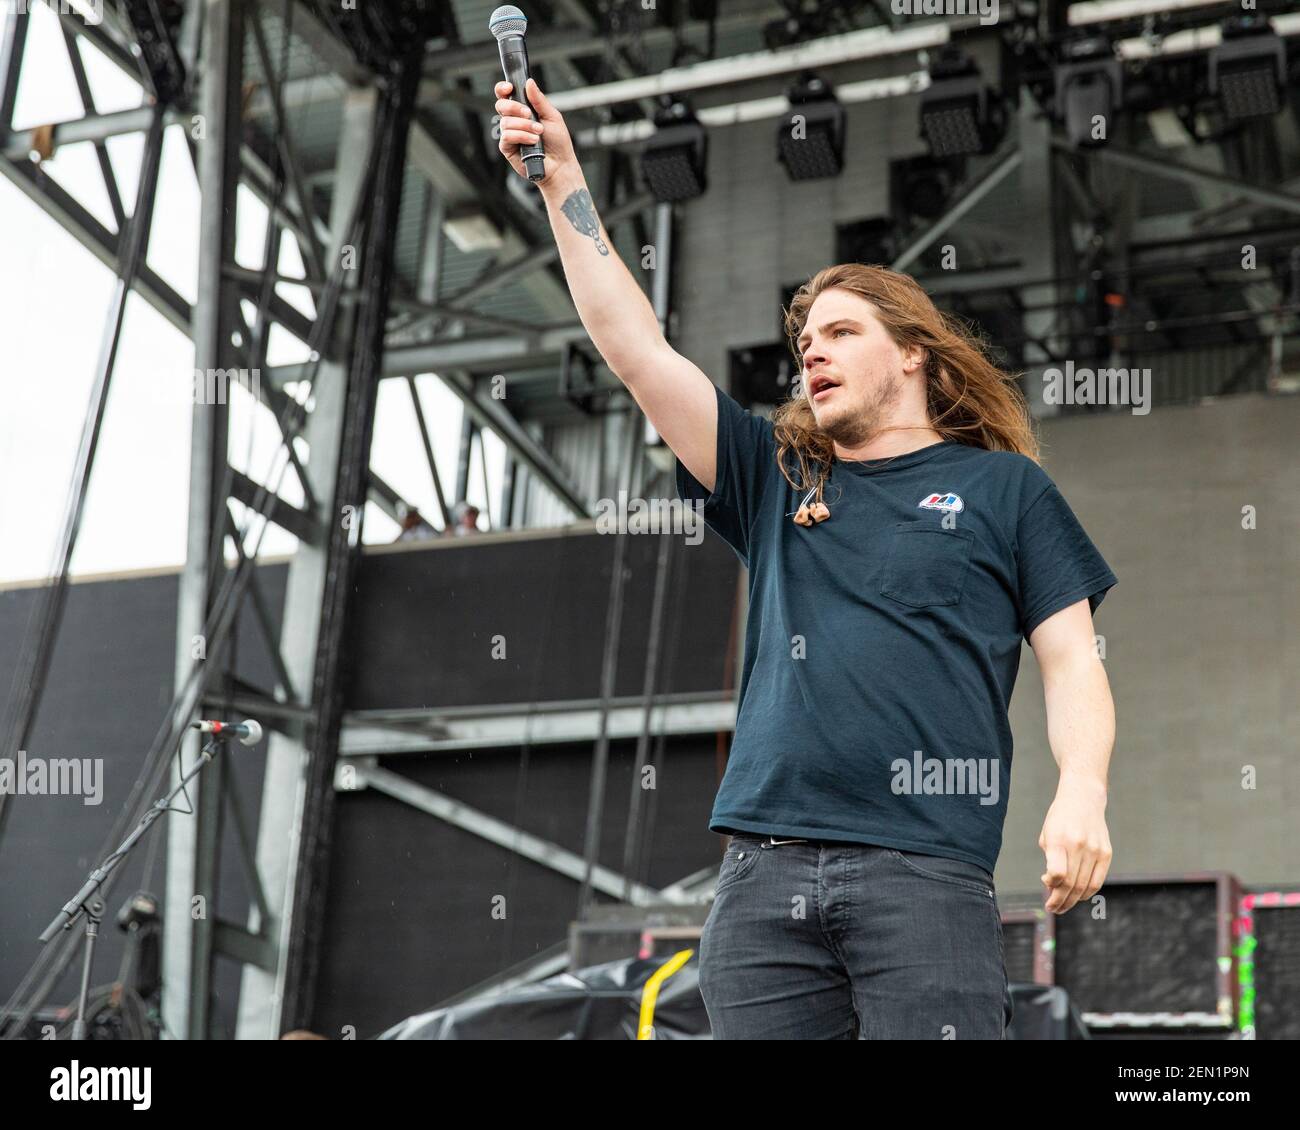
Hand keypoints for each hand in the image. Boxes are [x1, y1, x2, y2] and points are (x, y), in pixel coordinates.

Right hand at [493, 77, 577, 187]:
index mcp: (522, 110)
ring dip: (524, 125)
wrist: (560, 164)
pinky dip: (521, 136)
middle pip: (501, 105)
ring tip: (538, 132)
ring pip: (505, 122)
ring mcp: (509, 134)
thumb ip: (539, 100)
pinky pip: (507, 136)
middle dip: (514, 107)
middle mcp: (514, 121)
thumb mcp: (552, 116)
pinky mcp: (507, 148)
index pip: (505, 95)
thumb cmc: (558, 142)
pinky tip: (533, 141)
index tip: (509, 87)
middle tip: (529, 114)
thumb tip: (529, 82)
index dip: (502, 88)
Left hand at [1038, 775, 1111, 913]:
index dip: (1052, 886)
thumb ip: (1050, 860)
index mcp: (1059, 839)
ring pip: (1084, 886)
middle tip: (1052, 908)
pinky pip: (1097, 881)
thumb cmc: (1059, 819)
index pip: (1058, 873)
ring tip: (1062, 906)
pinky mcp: (1106, 853)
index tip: (1046, 887)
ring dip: (1072, 900)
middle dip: (1060, 901)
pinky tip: (1077, 896)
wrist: (1083, 799)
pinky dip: (1087, 892)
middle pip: (1071, 883)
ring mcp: (1095, 850)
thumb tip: (1052, 886)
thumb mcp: (1047, 834)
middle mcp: (1079, 845)